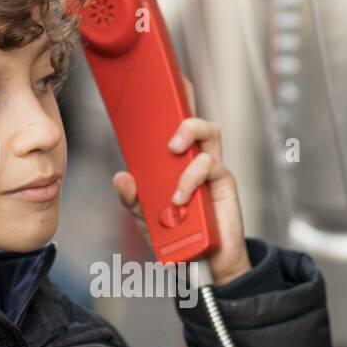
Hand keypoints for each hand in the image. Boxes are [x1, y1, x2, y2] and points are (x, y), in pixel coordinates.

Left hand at [111, 75, 251, 287]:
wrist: (203, 267)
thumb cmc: (178, 239)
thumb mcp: (146, 219)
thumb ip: (133, 199)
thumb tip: (121, 177)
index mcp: (177, 163)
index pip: (175, 125)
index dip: (175, 100)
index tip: (165, 79)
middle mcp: (196, 160)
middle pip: (196, 119)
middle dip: (184, 110)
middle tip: (167, 135)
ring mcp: (212, 170)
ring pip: (209, 134)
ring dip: (189, 140)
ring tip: (174, 161)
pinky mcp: (224, 184)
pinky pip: (211, 167)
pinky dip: (191, 180)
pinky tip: (180, 198)